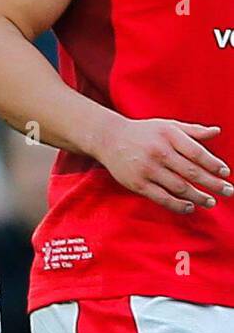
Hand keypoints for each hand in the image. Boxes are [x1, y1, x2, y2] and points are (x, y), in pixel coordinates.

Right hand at [91, 115, 231, 213]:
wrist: (110, 139)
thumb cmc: (143, 132)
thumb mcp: (168, 125)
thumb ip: (193, 130)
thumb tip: (216, 132)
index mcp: (171, 136)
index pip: (197, 153)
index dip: (213, 164)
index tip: (226, 173)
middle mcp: (160, 153)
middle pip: (192, 172)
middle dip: (212, 183)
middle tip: (228, 192)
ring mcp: (148, 170)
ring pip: (178, 187)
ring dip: (197, 197)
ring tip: (211, 202)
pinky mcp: (138, 184)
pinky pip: (161, 197)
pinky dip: (177, 204)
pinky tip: (189, 207)